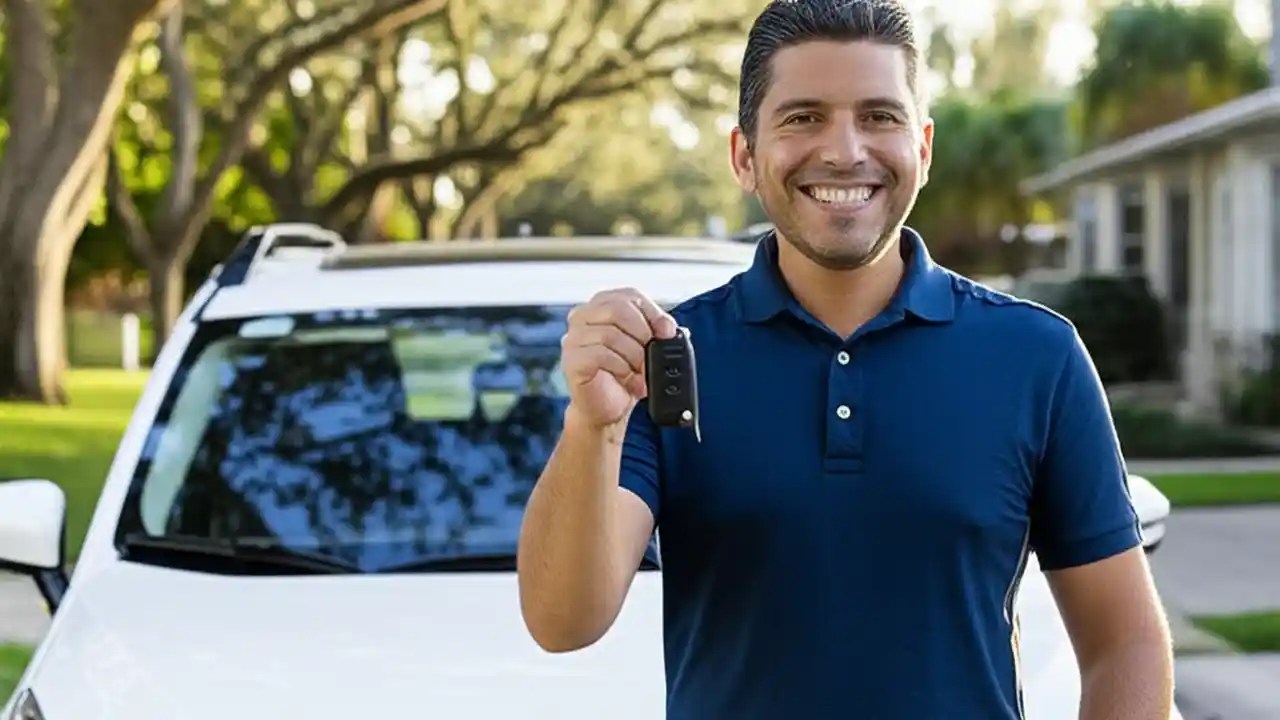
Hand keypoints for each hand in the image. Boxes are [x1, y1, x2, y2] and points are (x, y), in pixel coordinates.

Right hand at [560, 287, 677, 428]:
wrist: (607, 408)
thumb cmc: (623, 375)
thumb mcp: (646, 348)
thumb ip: (656, 332)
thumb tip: (668, 328)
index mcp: (601, 306)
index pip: (630, 295)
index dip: (652, 313)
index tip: (666, 332)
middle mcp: (583, 316)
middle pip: (618, 309)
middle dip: (642, 334)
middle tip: (650, 354)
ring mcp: (573, 338)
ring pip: (611, 334)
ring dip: (633, 356)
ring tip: (637, 371)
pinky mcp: (572, 360)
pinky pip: (601, 354)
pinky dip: (620, 367)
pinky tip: (624, 376)